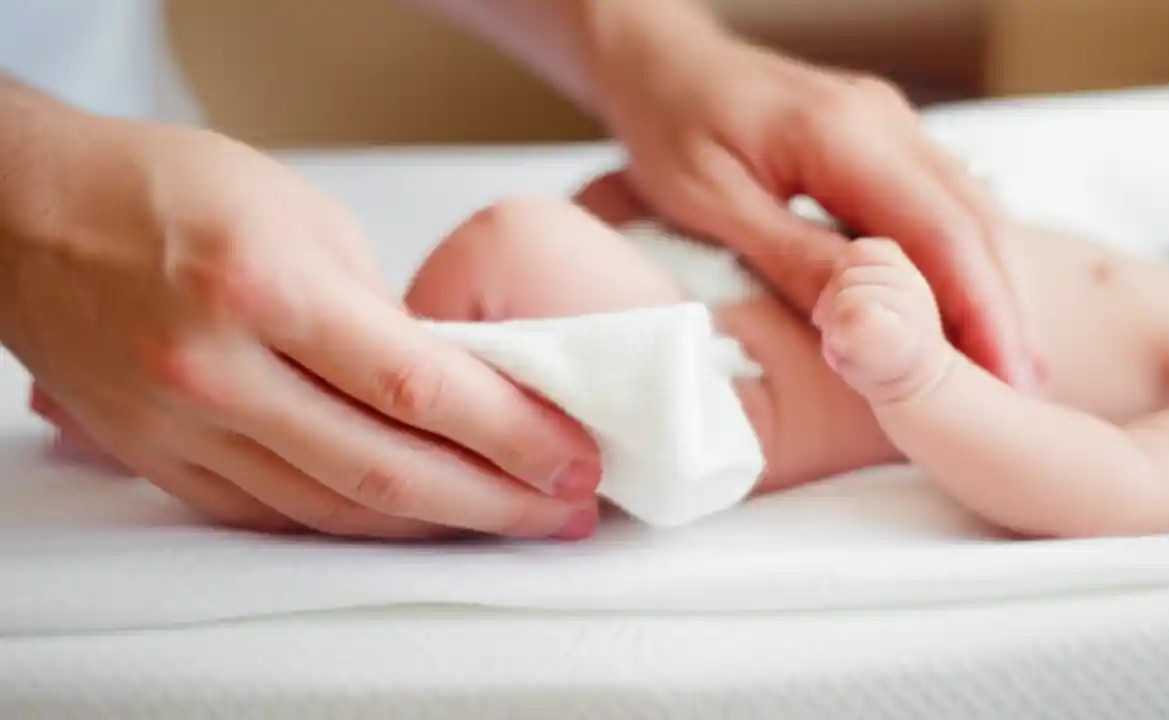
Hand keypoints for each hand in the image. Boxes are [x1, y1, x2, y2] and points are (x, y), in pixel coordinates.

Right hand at [1, 113, 599, 539]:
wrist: (30, 219)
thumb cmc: (172, 193)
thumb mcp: (303, 218)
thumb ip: (378, 313)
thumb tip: (450, 384)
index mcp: (265, 291)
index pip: (418, 388)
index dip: (512, 434)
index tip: (573, 456)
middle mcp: (220, 373)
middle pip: (388, 470)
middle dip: (498, 501)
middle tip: (567, 509)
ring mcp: (186, 431)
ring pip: (337, 511)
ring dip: (439, 526)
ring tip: (514, 522)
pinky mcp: (165, 465)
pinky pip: (280, 517)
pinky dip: (359, 526)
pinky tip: (418, 525)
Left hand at [588, 33, 1037, 389]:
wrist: (659, 60)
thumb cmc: (668, 129)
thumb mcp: (712, 204)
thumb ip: (794, 256)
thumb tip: (869, 319)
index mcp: (844, 135)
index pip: (942, 233)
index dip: (982, 312)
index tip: (1004, 381)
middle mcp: (886, 122)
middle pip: (978, 221)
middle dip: (1009, 308)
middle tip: (1027, 390)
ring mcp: (890, 125)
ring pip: (971, 210)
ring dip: (995, 286)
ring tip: (1010, 364)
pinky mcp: (881, 139)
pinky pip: (942, 202)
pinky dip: (964, 261)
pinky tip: (964, 309)